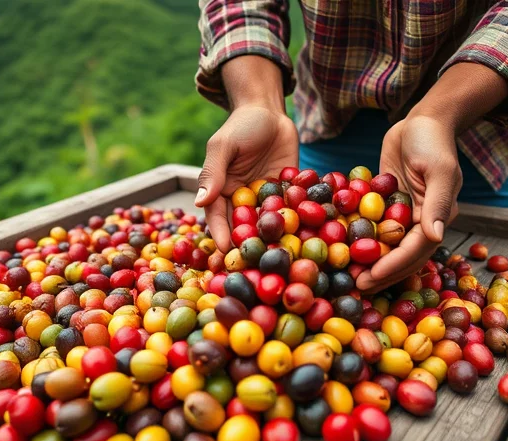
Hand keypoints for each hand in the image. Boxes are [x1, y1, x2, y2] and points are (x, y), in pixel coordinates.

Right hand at [195, 105, 298, 252]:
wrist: (270, 111)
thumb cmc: (240, 125)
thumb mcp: (224, 146)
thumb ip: (213, 172)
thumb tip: (200, 202)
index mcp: (223, 191)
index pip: (219, 217)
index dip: (221, 234)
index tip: (225, 250)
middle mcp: (244, 199)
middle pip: (244, 226)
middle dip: (249, 243)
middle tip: (255, 262)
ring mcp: (267, 198)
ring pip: (269, 221)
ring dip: (274, 237)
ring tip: (281, 254)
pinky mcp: (289, 192)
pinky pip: (293, 207)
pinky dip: (299, 218)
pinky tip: (307, 232)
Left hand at [356, 115, 461, 292]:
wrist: (423, 120)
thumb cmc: (432, 141)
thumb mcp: (439, 169)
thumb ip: (438, 203)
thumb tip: (437, 237)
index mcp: (437, 217)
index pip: (415, 250)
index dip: (393, 266)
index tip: (371, 278)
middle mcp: (421, 221)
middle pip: (401, 256)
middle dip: (380, 273)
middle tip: (356, 287)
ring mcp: (404, 215)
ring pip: (386, 247)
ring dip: (370, 263)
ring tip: (348, 278)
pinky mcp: (387, 206)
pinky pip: (373, 228)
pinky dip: (360, 240)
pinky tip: (340, 249)